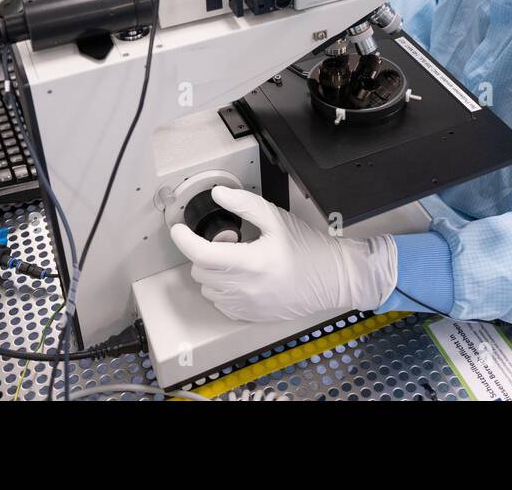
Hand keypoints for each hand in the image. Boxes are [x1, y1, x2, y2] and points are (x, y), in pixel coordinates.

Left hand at [169, 186, 397, 322]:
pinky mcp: (249, 316)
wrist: (333, 279)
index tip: (178, 229)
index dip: (184, 240)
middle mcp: (245, 289)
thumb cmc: (308, 249)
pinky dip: (222, 288)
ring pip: (207, 288)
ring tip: (237, 259)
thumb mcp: (277, 219)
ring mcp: (246, 307)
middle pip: (201, 271)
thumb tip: (218, 194)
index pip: (202, 254)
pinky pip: (220, 303)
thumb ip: (245, 205)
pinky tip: (242, 277)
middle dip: (204, 252)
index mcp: (252, 263)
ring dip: (212, 271)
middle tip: (228, 240)